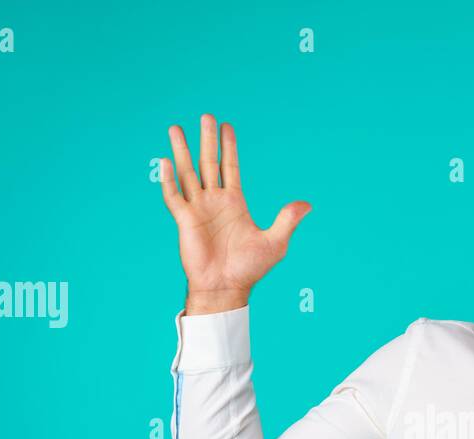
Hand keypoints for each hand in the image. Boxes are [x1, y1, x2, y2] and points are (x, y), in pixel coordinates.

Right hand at [160, 114, 311, 313]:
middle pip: (208, 163)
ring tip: (175, 128)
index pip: (230, 167)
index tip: (226, 126)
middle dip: (207, 140)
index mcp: (235, 203)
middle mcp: (215, 201)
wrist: (226, 287)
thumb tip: (308, 204)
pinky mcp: (184, 221)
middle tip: (205, 116)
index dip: (229, 147)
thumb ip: (288, 220)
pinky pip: (174, 196)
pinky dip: (168, 179)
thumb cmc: (249, 269)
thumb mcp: (275, 242)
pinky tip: (165, 161)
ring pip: (187, 173)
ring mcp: (198, 209)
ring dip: (182, 151)